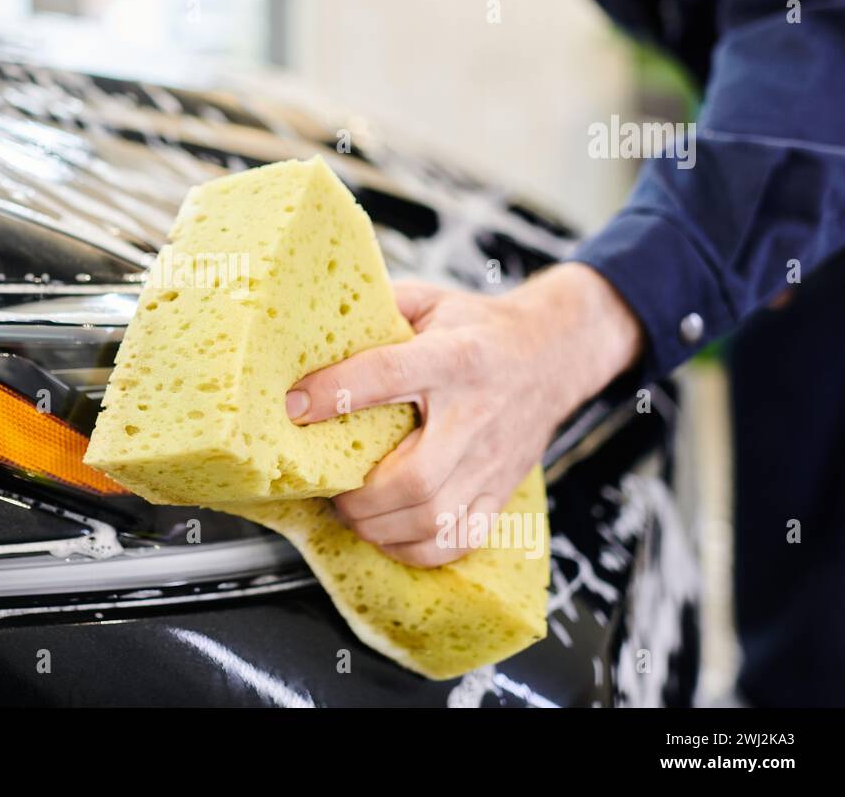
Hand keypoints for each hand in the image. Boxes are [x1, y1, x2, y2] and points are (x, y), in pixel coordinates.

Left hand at [283, 262, 642, 566]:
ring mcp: (491, 461)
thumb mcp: (432, 302)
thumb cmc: (481, 329)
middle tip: (331, 487)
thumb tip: (314, 327)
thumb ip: (378, 311)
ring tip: (353, 512)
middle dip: (359, 495)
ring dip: (378, 527)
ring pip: (433, 518)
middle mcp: (474, 414)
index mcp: (454, 358)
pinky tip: (390, 533)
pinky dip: (414, 549)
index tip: (295, 406)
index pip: (387, 375)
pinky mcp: (500, 491)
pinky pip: (457, 540)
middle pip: (414, 476)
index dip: (335, 393)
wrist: (554, 353)